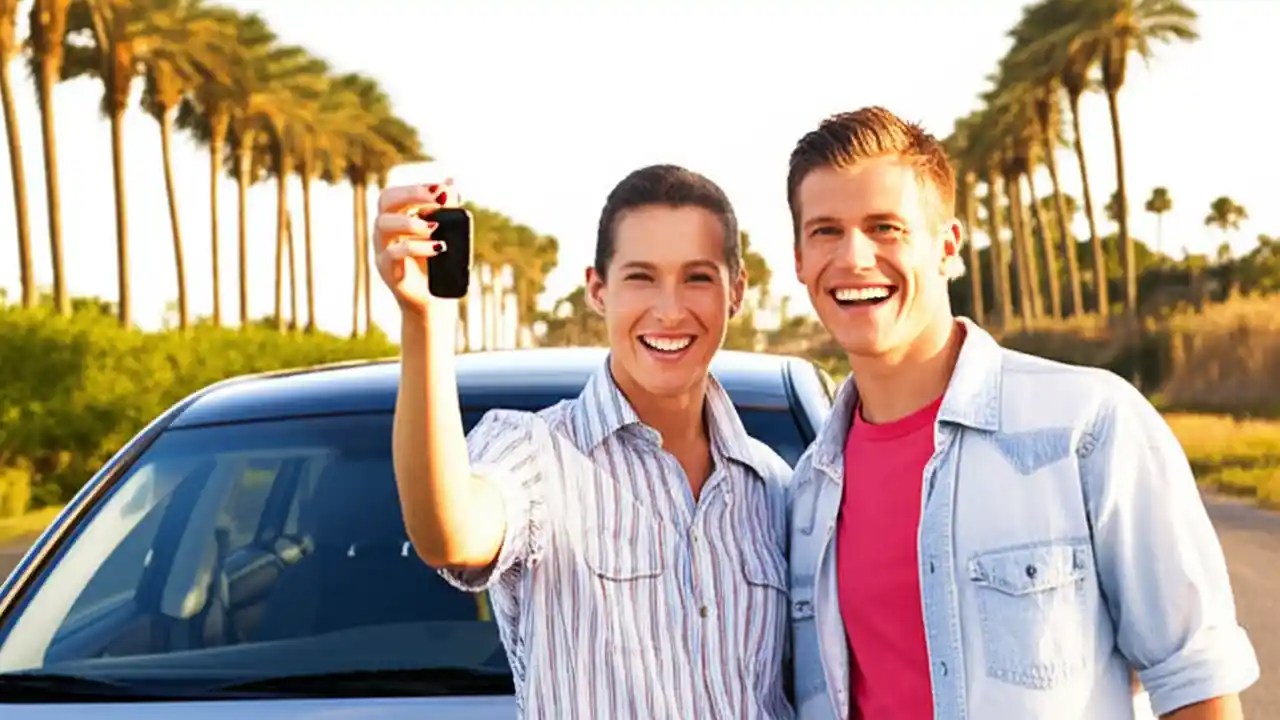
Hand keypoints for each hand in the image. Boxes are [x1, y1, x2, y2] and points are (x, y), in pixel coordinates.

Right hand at [373, 179, 462, 315]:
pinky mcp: (387, 270)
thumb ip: (446, 209)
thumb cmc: (436, 263)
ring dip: (412, 221)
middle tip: (437, 199)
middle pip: (385, 202)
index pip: (394, 194)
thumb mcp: (444, 233)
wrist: (433, 298)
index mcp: (394, 219)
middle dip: (411, 194)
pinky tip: (438, 247)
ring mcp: (382, 250)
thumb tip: (451, 182)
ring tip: (436, 228)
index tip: (439, 189)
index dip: (414, 188)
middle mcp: (384, 231)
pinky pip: (394, 252)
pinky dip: (417, 247)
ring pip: (384, 224)